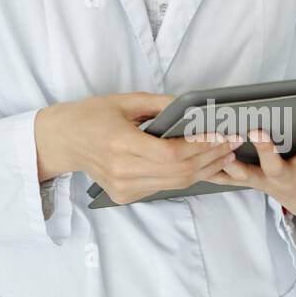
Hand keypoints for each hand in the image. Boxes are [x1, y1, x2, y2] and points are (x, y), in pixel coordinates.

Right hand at [34, 93, 243, 204]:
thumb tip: (195, 106)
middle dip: (211, 157)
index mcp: (120, 143)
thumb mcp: (124, 101)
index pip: (170, 153)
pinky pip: (164, 187)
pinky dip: (186, 176)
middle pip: (179, 171)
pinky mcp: (125, 196)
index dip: (200, 146)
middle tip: (232, 142)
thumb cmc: (90, 116)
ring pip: (176, 183)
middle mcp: (122, 170)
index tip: (221, 134)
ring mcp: (124, 187)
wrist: (63, 141)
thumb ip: (160, 104)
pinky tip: (201, 165)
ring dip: (205, 169)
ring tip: (225, 154)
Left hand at [206, 116, 295, 218]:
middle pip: (276, 166)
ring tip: (221, 148)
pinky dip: (216, 174)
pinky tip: (200, 164)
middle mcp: (290, 176)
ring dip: (234, 165)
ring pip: (249, 176)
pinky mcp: (254, 183)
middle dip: (266, 149)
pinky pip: (232, 181)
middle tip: (256, 130)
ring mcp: (269, 182)